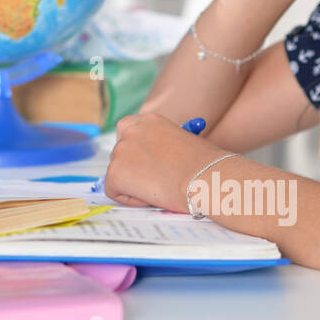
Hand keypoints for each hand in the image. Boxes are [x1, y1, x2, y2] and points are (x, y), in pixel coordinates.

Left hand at [103, 112, 228, 211]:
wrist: (204, 177)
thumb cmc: (205, 165)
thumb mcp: (183, 143)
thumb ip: (163, 147)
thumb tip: (155, 161)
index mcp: (149, 120)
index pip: (128, 132)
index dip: (137, 152)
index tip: (147, 164)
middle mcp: (131, 130)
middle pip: (120, 153)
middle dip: (133, 169)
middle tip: (154, 182)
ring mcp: (121, 150)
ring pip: (118, 172)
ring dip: (134, 184)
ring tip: (160, 189)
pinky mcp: (115, 172)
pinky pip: (114, 190)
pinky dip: (130, 198)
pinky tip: (152, 197)